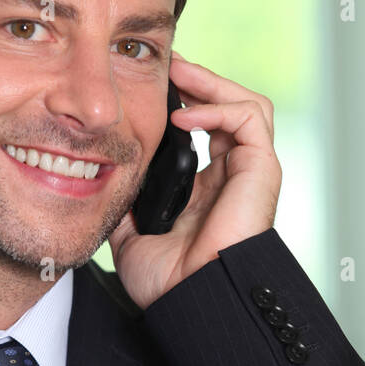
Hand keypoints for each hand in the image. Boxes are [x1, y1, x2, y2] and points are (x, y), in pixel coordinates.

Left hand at [107, 54, 280, 309]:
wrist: (188, 298)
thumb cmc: (167, 280)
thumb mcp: (131, 235)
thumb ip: (124, 204)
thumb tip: (102, 182)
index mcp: (209, 190)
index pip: (207, 128)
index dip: (184, 102)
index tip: (153, 89)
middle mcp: (234, 177)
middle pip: (229, 109)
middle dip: (200, 82)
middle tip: (168, 67)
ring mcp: (251, 173)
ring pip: (247, 105)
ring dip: (213, 84)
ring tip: (181, 75)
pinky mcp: (262, 171)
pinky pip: (250, 119)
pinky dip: (219, 107)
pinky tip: (185, 115)